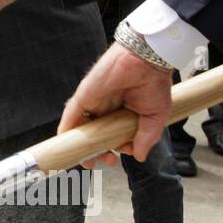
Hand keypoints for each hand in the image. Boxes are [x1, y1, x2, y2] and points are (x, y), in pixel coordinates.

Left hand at [58, 43, 173, 166]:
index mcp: (123, 114)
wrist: (146, 61)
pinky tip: (67, 142)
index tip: (120, 156)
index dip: (115, 150)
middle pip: (95, 135)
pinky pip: (71, 114)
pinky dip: (67, 129)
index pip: (113, 137)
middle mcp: (106, 110)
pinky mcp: (84, 96)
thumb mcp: (155, 117)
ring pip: (81, 128)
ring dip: (82, 146)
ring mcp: (94, 103)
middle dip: (97, 152)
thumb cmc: (154, 83)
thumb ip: (147, 138)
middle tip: (104, 161)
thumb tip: (138, 156)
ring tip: (88, 160)